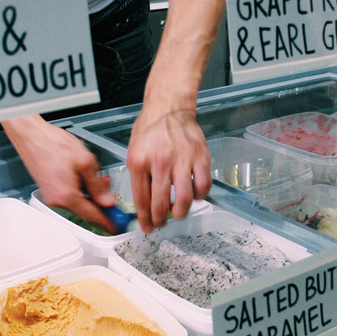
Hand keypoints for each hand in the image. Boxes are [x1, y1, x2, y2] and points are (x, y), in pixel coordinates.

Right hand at [3, 115, 117, 234]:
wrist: (31, 135)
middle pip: (86, 210)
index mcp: (66, 196)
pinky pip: (69, 195)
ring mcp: (51, 196)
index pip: (92, 216)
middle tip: (112, 193)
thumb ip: (97, 186)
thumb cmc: (52, 143)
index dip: (108, 221)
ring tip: (98, 177)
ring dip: (91, 193)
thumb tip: (107, 201)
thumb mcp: (85, 162)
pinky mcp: (49, 190)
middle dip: (101, 202)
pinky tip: (84, 176)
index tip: (118, 225)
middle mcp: (57, 200)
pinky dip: (80, 189)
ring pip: (78, 201)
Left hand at [127, 106, 210, 232]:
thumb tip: (142, 205)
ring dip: (181, 212)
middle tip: (162, 223)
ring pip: (185, 200)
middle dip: (161, 220)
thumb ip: (137, 178)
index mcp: (139, 162)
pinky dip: (199, 196)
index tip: (147, 227)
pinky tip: (194, 194)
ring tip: (178, 212)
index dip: (145, 219)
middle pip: (161, 205)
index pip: (141, 201)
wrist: (169, 108)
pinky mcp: (200, 157)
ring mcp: (182, 160)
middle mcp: (160, 162)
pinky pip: (203, 186)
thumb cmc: (150, 130)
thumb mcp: (133, 153)